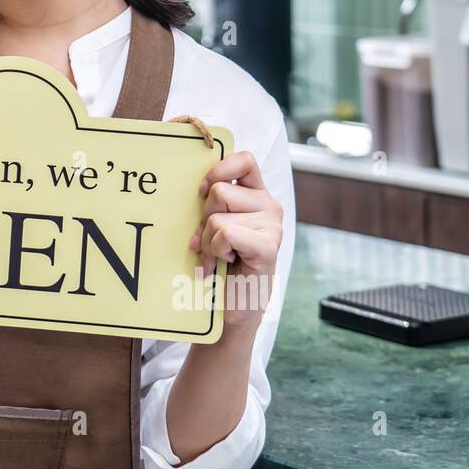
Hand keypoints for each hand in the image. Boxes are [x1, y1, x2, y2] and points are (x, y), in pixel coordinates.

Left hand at [187, 150, 283, 329]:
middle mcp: (270, 206)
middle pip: (219, 192)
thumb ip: (212, 203)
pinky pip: (226, 234)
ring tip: (218, 257)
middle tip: (210, 243)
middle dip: (203, 220)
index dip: (219, 170)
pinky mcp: (269, 247)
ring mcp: (273, 226)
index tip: (202, 192)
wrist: (233, 307)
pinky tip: (225, 263)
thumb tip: (195, 187)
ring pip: (218, 217)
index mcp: (257, 195)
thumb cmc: (222, 263)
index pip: (244, 161)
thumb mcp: (214, 225)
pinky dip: (216, 251)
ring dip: (208, 241)